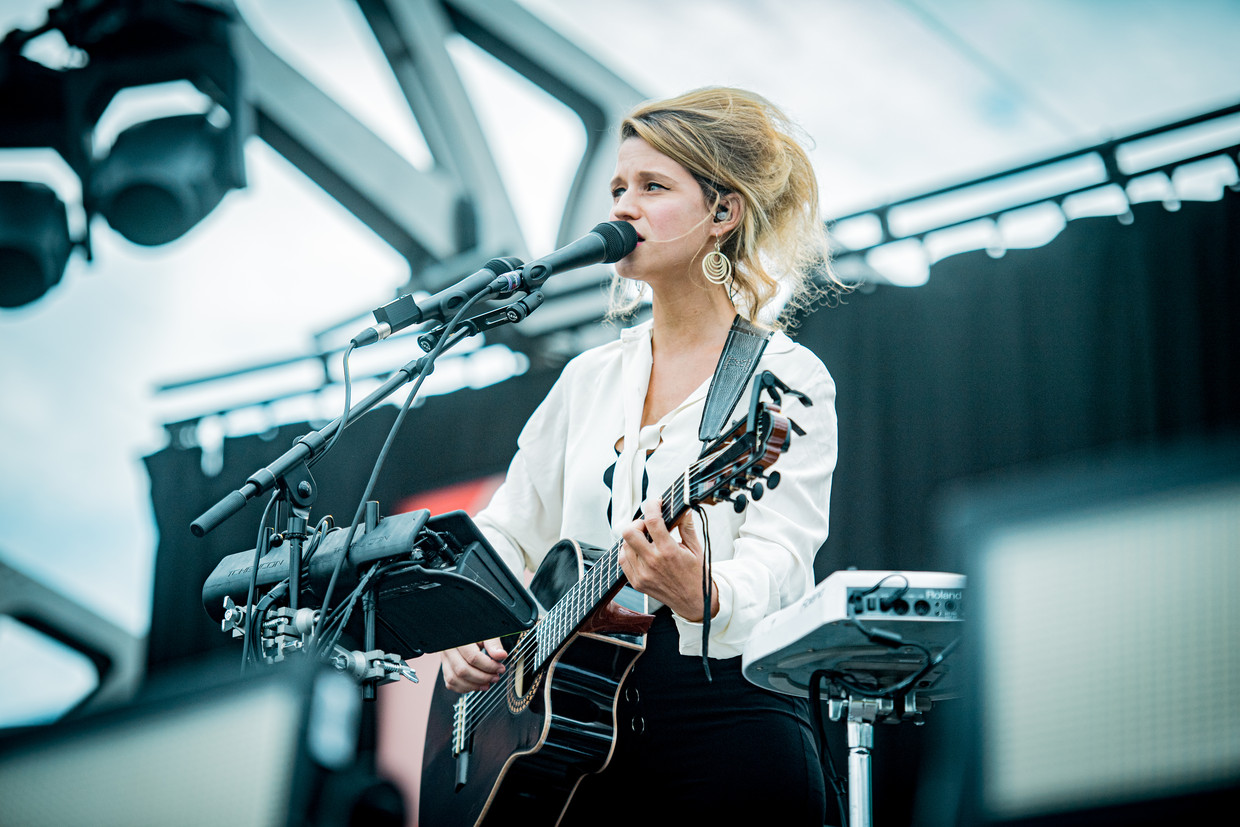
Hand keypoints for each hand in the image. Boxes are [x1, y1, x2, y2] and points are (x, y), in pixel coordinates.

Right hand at [440, 637, 506, 692]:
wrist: (464, 631)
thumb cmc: (476, 631)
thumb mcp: (487, 633)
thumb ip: (493, 644)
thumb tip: (501, 655)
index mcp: (459, 639)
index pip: (473, 657)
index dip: (489, 666)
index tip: (500, 668)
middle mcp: (448, 650)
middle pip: (462, 670)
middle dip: (482, 678)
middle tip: (495, 677)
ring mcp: (444, 659)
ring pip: (454, 679)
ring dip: (473, 686)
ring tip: (488, 683)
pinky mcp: (445, 667)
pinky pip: (450, 683)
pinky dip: (464, 688)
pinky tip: (477, 685)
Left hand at [618, 497, 718, 620]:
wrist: (693, 602)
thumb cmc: (696, 575)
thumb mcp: (696, 549)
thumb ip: (687, 528)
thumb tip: (684, 510)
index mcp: (669, 551)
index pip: (653, 521)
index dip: (652, 506)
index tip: (656, 503)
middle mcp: (653, 562)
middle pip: (629, 532)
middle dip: (637, 523)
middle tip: (647, 525)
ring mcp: (642, 574)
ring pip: (624, 546)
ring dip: (633, 538)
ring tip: (646, 539)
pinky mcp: (637, 582)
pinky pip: (622, 561)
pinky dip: (627, 552)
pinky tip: (639, 551)